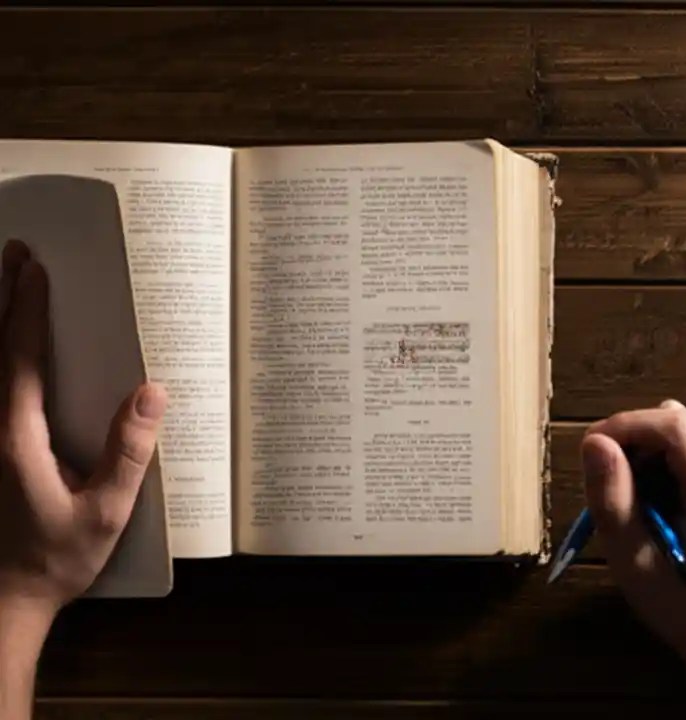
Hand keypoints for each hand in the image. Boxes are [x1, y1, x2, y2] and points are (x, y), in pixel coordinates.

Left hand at [0, 240, 166, 615]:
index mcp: (14, 436)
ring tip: (9, 286)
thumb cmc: (54, 560)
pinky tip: (8, 353)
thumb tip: (151, 393)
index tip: (35, 269)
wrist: (3, 601)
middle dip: (4, 299)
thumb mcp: (104, 511)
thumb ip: (128, 452)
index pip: (17, 358)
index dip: (25, 309)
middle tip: (18, 255)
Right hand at [582, 399, 685, 668]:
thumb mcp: (633, 560)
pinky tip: (664, 502)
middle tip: (609, 479)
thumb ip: (612, 497)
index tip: (591, 448)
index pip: (674, 425)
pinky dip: (675, 462)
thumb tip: (595, 441)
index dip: (627, 424)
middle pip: (684, 423)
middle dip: (638, 439)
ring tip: (637, 497)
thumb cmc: (683, 607)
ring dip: (655, 451)